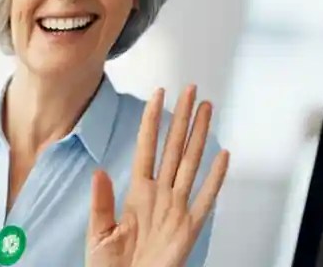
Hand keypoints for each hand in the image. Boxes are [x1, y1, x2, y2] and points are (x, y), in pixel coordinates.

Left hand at [86, 85, 230, 266]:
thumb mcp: (98, 232)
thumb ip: (100, 202)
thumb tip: (98, 170)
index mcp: (136, 193)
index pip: (146, 147)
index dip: (152, 120)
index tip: (158, 94)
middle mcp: (159, 195)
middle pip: (174, 147)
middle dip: (182, 118)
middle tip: (191, 90)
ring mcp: (177, 209)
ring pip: (191, 164)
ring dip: (200, 136)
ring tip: (207, 110)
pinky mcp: (190, 229)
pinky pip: (206, 199)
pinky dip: (216, 178)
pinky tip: (224, 156)